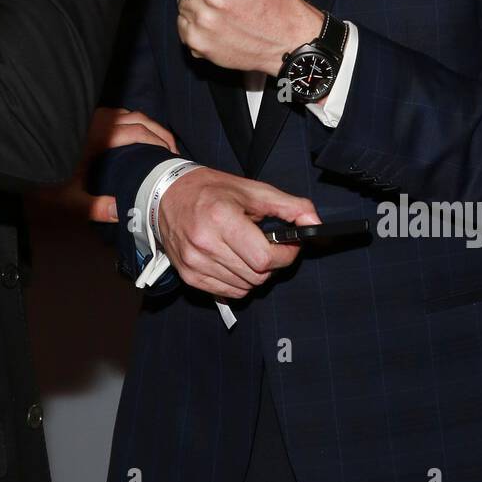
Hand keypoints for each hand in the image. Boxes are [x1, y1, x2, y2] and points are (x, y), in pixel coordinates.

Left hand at [29, 108, 176, 226]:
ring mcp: (92, 115)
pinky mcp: (87, 117)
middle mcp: (97, 119)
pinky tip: (135, 142)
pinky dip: (134, 124)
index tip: (172, 158)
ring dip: (148, 127)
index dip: (160, 143)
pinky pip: (118, 115)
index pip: (139, 132)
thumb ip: (96, 207)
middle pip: (140, 119)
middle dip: (160, 133)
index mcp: (98, 135)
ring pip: (130, 114)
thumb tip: (124, 213)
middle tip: (173, 154)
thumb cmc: (40, 175)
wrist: (17, 153)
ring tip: (158, 147)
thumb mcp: (67, 198)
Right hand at [157, 167, 319, 299]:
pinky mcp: (188, 275)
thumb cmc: (210, 190)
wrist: (166, 194)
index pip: (265, 257)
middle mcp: (205, 243)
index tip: (287, 244)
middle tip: (266, 245)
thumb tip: (315, 223)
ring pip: (245, 286)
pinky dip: (238, 280)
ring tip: (246, 249)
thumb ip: (289, 206)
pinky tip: (232, 260)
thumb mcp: (251, 190)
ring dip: (255, 273)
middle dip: (271, 263)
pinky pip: (228, 292)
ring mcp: (194, 262)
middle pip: (258, 275)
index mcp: (221, 218)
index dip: (285, 254)